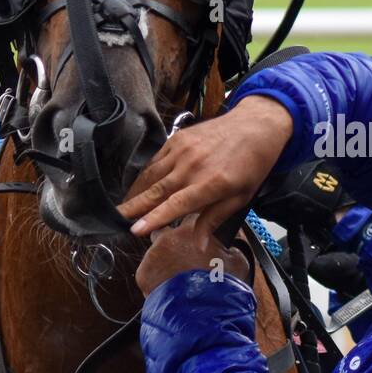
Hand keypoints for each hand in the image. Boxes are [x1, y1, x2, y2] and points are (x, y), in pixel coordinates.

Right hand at [120, 96, 293, 236]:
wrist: (255, 127)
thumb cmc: (252, 165)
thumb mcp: (240, 197)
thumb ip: (214, 219)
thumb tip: (199, 245)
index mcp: (210, 184)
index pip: (174, 205)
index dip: (153, 219)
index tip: (134, 230)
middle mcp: (192, 167)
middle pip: (156, 191)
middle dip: (133, 207)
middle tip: (115, 219)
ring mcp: (182, 150)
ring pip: (151, 174)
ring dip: (136, 192)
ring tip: (124, 206)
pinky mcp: (178, 139)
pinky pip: (156, 159)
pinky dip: (146, 173)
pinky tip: (140, 185)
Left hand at [135, 213, 249, 295]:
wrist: (203, 315)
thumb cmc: (221, 288)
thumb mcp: (238, 261)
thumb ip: (227, 246)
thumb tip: (227, 246)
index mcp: (193, 229)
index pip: (190, 217)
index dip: (193, 229)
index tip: (196, 238)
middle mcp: (169, 237)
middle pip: (165, 231)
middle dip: (171, 241)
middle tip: (184, 258)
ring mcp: (152, 256)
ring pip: (155, 253)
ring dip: (163, 261)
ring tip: (178, 279)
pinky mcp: (142, 274)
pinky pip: (148, 272)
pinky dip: (155, 279)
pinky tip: (169, 289)